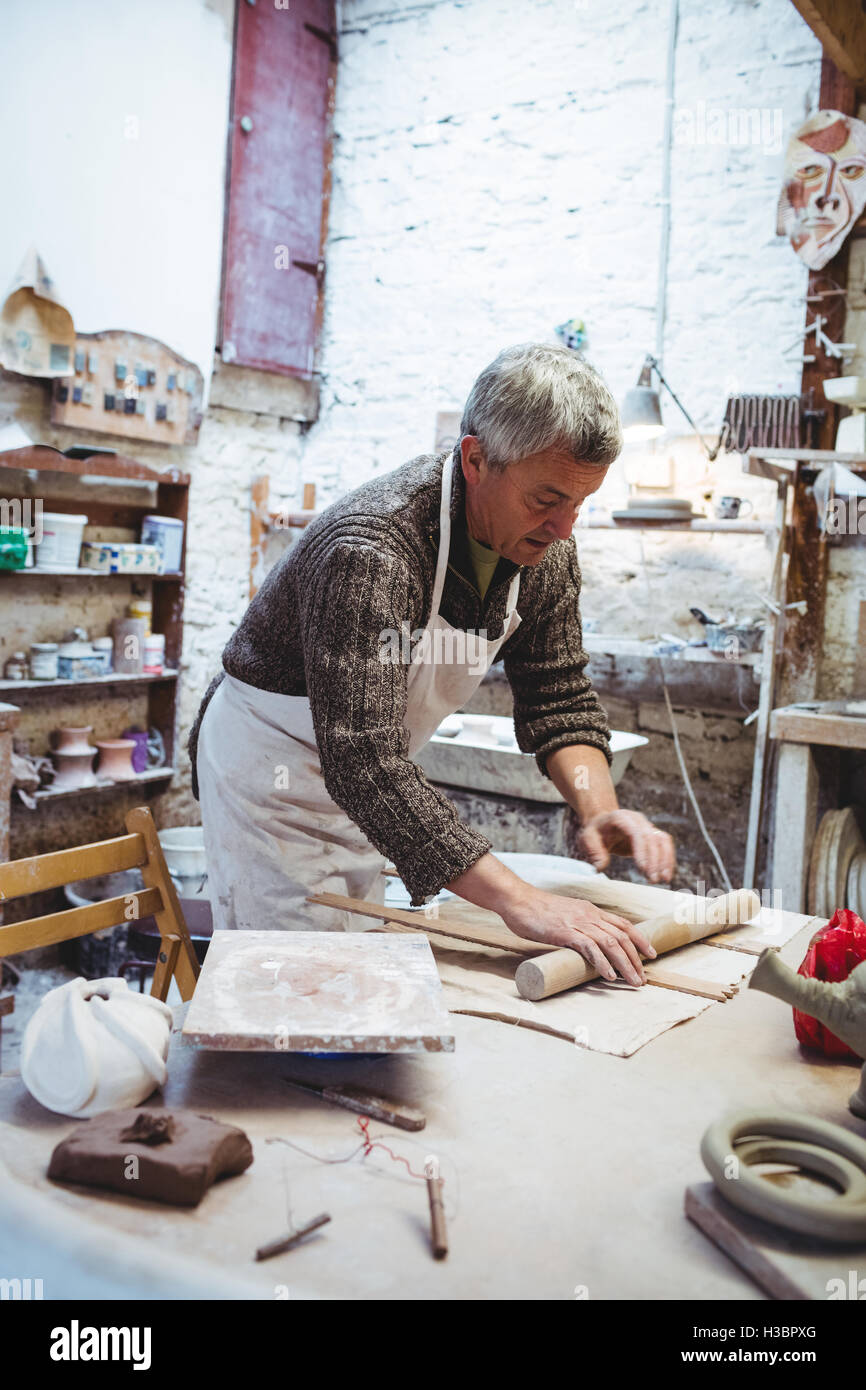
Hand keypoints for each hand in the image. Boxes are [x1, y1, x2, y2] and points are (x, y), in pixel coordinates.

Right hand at [503, 889, 655, 985]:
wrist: (517, 900)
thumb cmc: (537, 910)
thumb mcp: (565, 914)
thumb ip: (577, 926)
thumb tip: (586, 945)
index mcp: (590, 910)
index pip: (623, 924)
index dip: (640, 940)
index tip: (651, 954)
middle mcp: (589, 915)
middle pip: (622, 937)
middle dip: (636, 959)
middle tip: (642, 978)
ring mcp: (578, 923)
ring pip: (611, 944)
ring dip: (625, 965)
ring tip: (633, 982)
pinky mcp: (566, 932)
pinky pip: (590, 948)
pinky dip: (603, 963)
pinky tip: (610, 976)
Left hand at [577, 809, 675, 882]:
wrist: (602, 823)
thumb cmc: (594, 832)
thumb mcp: (587, 839)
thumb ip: (594, 852)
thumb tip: (600, 867)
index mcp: (621, 818)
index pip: (636, 833)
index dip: (642, 850)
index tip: (642, 869)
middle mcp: (638, 820)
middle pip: (652, 837)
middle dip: (654, 860)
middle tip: (652, 879)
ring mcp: (647, 826)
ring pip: (663, 840)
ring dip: (665, 860)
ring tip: (663, 879)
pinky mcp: (652, 835)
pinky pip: (665, 845)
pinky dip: (668, 859)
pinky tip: (666, 874)